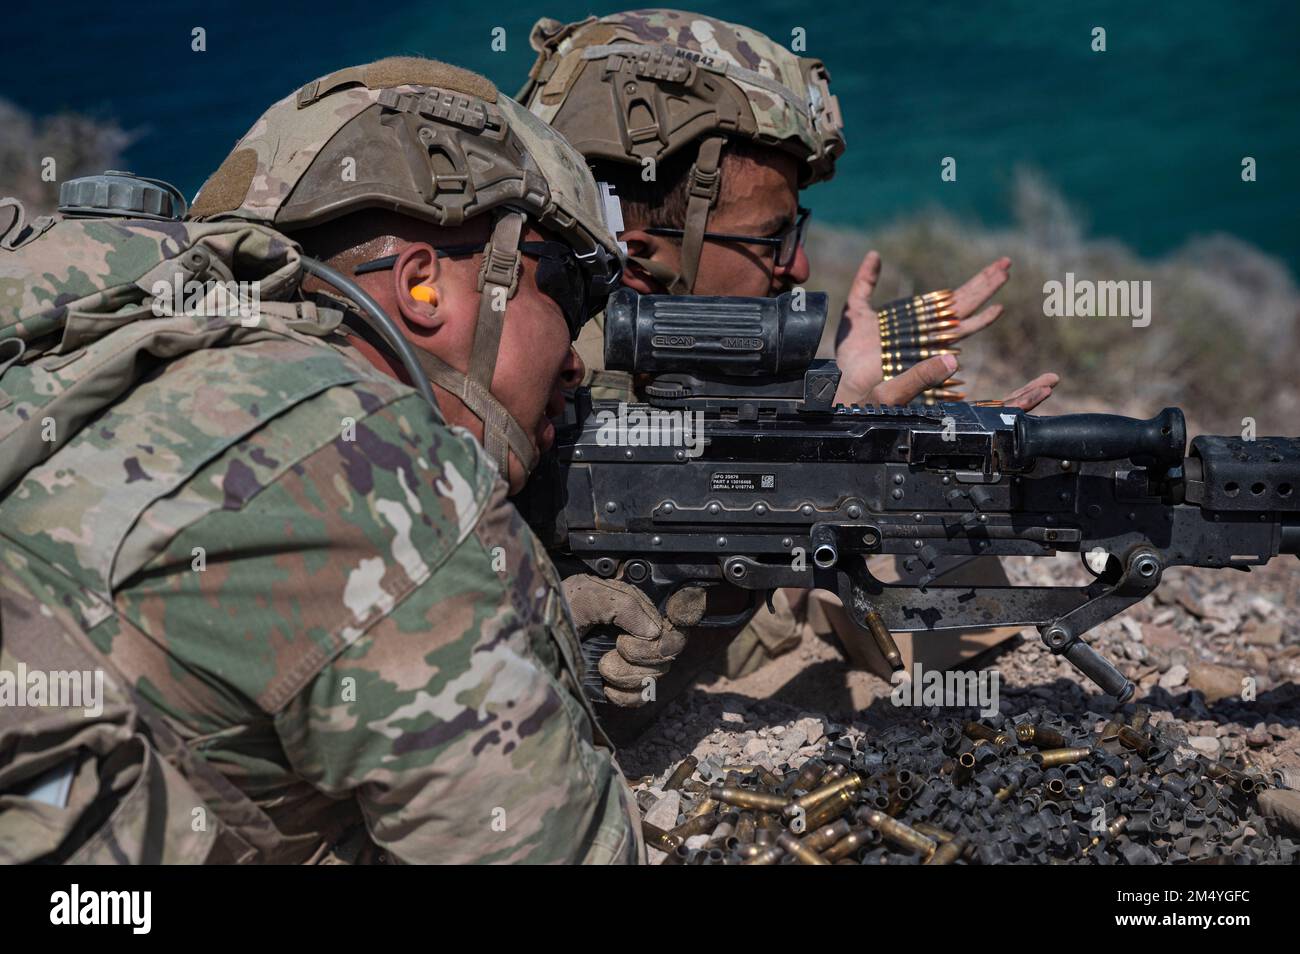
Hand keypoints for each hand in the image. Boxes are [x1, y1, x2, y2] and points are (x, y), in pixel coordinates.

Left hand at [561, 576, 703, 706]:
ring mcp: (631, 660)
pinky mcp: (621, 686)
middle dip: (646, 652)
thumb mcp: (584, 595)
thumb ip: (623, 603)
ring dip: (629, 674)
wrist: (528, 646)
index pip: (680, 605)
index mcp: (634, 603)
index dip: (687, 610)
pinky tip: (605, 686)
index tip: (670, 621)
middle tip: (619, 647)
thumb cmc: (550, 614)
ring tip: (602, 666)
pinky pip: (643, 696)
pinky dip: (626, 694)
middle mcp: (638, 630)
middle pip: (673, 645)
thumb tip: (653, 630)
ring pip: (658, 673)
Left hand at [834, 252, 1011, 404]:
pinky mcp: (929, 350)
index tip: (995, 265)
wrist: (847, 376)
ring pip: (967, 312)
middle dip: (986, 281)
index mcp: (917, 318)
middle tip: (1007, 262)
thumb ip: (865, 281)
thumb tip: (875, 254)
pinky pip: (958, 334)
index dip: (974, 281)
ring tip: (1005, 272)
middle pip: (965, 301)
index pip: (951, 297)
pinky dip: (978, 321)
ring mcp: (932, 339)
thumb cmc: (852, 351)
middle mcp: (930, 329)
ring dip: (987, 292)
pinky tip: (997, 309)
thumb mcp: (856, 308)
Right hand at [867, 360, 1058, 411]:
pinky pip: (975, 403)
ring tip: (1041, 382)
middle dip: (1028, 396)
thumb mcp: (890, 394)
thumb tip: (951, 358)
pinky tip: (1006, 385)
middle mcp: (953, 420)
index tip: (1046, 385)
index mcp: (947, 418)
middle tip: (1051, 381)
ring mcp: (949, 416)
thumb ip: (919, 376)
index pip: (996, 414)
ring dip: (1017, 395)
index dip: (1023, 400)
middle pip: (1001, 413)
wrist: (844, 416)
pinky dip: (995, 394)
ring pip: (992, 410)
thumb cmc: (863, 412)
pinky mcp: (940, 409)